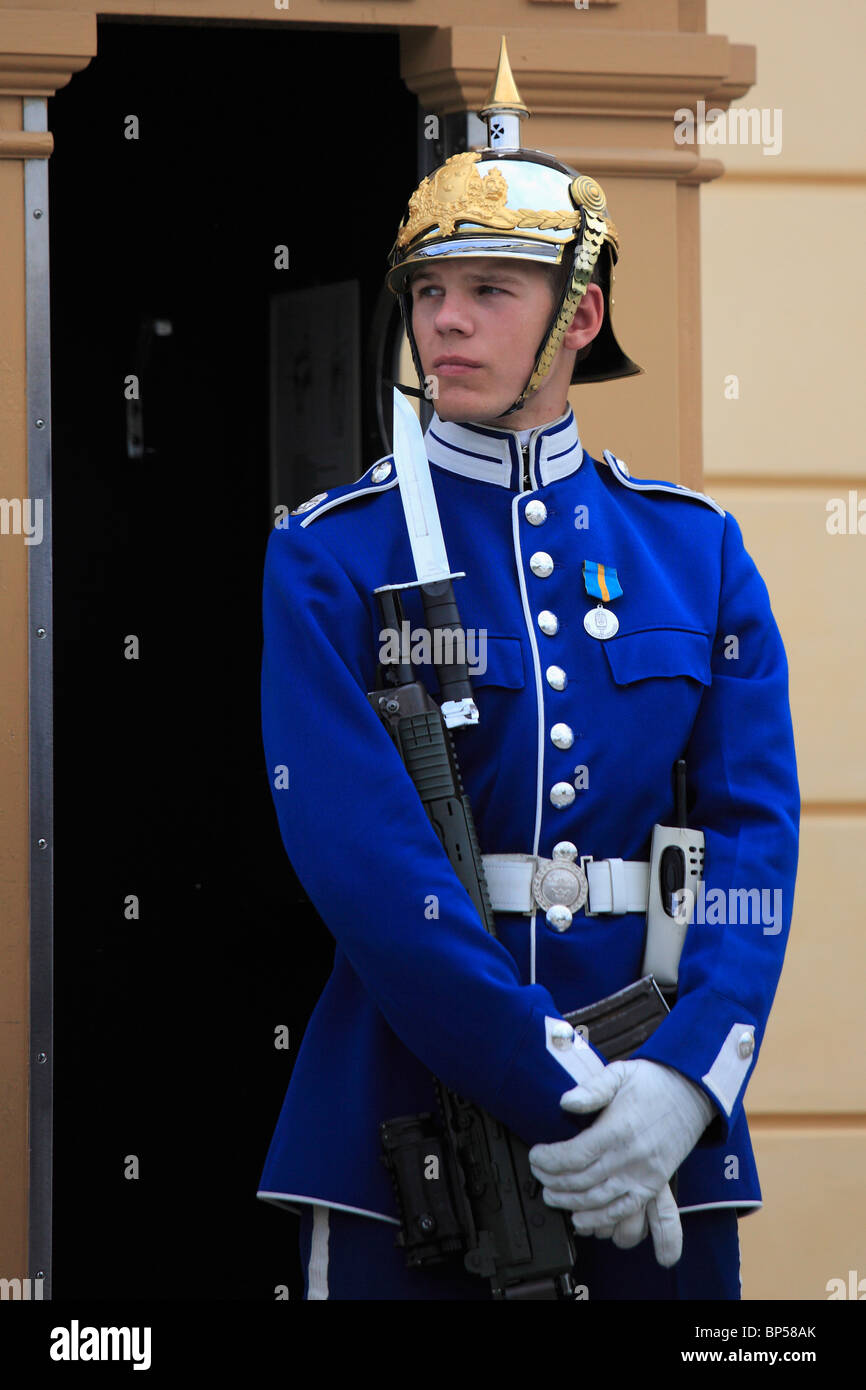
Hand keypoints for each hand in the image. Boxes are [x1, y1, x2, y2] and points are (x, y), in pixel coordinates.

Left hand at [529, 1059, 715, 1266]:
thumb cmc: (652, 1082)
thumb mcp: (620, 1073)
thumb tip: (565, 1102)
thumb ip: (592, 1089)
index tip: (536, 1156)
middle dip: (553, 1182)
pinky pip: (625, 1211)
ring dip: (570, 1203)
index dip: (549, 1160)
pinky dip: (601, 1220)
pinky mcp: (654, 1185)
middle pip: (582, 1181)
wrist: (691, 1093)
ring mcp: (644, 1175)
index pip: (574, 1155)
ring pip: (599, 1201)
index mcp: (619, 1129)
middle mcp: (631, 1157)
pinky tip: (581, 1219)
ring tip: (552, 1196)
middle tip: (538, 1176)